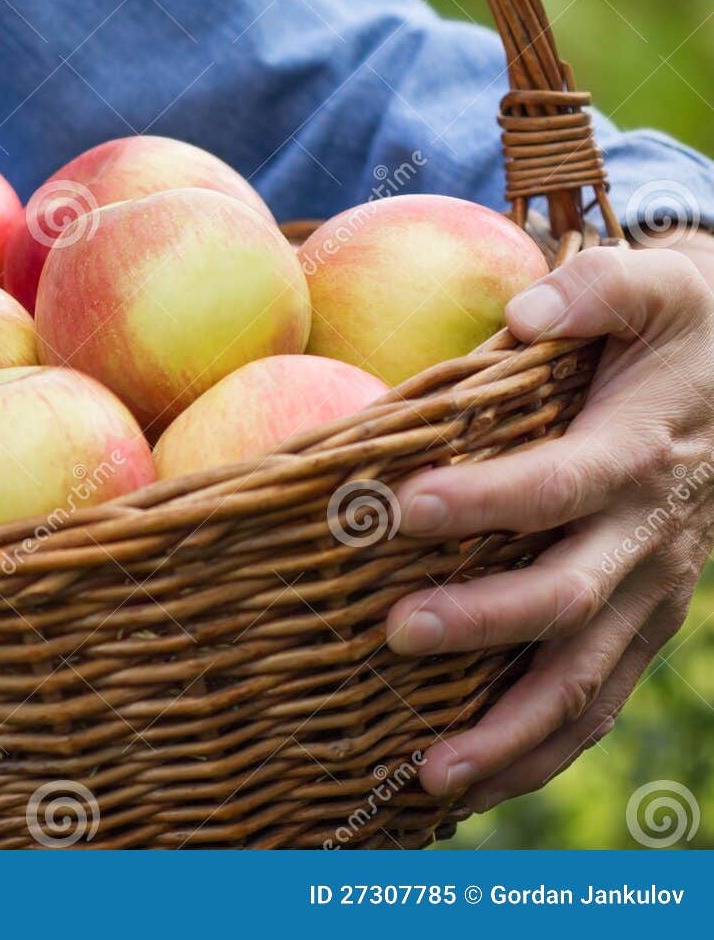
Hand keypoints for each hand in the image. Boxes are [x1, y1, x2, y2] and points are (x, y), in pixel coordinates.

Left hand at [384, 241, 713, 809]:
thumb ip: (592, 290)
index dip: (489, 501)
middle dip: (484, 624)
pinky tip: (469, 787)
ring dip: (510, 733)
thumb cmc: (676, 327)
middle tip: (396, 634)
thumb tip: (527, 309)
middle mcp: (645, 537)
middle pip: (567, 598)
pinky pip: (592, 702)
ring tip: (430, 773)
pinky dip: (536, 752)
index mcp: (637, 454)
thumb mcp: (648, 286)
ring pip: (585, 680)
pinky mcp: (640, 625)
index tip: (408, 506)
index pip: (560, 486)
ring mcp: (649, 594)